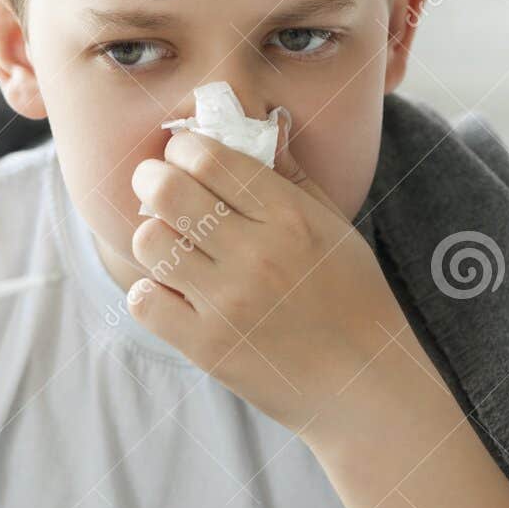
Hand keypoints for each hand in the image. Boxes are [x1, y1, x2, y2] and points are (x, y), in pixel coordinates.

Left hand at [126, 126, 406, 437]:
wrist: (365, 386)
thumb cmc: (351, 298)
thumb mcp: (333, 226)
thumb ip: (291, 174)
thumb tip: (262, 122)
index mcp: (289, 217)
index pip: (209, 157)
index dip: (182, 147)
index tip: (182, 155)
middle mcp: (256, 255)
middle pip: (167, 191)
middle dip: (150, 179)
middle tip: (154, 186)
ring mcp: (229, 303)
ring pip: (149, 242)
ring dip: (153, 238)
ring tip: (170, 245)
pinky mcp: (208, 346)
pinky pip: (143, 300)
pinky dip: (149, 292)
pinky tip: (171, 291)